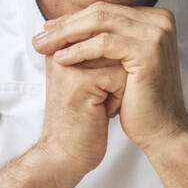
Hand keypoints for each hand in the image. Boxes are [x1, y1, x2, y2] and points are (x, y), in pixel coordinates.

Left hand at [32, 3, 187, 154]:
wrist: (161, 130)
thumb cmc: (138, 100)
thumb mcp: (120, 62)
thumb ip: (105, 38)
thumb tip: (64, 22)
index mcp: (154, 18)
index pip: (105, 10)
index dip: (73, 19)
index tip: (47, 31)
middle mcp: (160, 20)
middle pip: (101, 12)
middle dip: (65, 25)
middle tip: (39, 38)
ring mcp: (156, 33)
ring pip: (100, 22)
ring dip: (67, 34)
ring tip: (44, 47)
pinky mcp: (148, 50)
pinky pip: (105, 43)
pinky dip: (80, 50)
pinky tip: (62, 59)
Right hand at [35, 44, 126, 177]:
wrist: (65, 154)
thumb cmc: (81, 119)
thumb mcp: (88, 80)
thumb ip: (99, 54)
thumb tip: (127, 33)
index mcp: (60, 48)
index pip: (103, 34)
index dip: (113, 63)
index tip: (102, 86)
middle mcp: (61, 51)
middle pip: (113, 44)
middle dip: (117, 73)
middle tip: (103, 96)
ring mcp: (69, 65)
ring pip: (121, 59)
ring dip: (120, 85)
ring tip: (101, 103)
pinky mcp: (81, 82)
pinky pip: (121, 77)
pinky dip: (120, 98)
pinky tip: (102, 112)